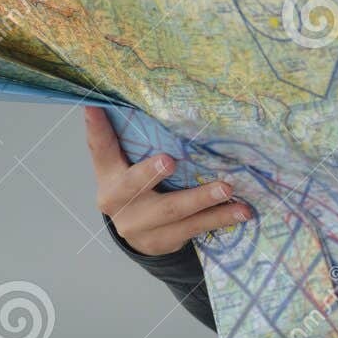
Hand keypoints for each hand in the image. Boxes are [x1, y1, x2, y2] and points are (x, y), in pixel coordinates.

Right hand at [84, 106, 252, 256]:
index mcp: (109, 175)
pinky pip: (194, 228)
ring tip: (227, 189)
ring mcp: (139, 225)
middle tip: (168, 161)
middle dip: (150, 174)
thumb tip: (153, 97)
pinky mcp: (162, 240)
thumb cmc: (140, 188)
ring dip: (202, 199)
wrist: (140, 236)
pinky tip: (242, 211)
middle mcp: (118, 201)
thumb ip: (135, 142)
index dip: (96, 128)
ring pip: (172, 211)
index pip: (100, 149)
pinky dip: (220, 217)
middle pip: (133, 186)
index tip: (95, 106)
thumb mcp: (130, 166)